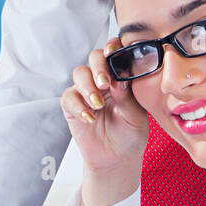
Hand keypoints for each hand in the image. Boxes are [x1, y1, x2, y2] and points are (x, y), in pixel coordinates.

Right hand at [61, 38, 149, 172]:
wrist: (118, 158)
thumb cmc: (131, 133)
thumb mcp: (136, 114)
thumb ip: (126, 95)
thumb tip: (118, 78)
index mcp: (120, 76)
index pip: (114, 53)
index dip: (112, 47)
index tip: (113, 51)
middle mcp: (101, 79)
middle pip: (94, 58)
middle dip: (98, 67)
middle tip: (105, 83)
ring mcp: (85, 92)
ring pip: (79, 74)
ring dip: (88, 86)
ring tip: (98, 104)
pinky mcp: (72, 106)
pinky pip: (69, 98)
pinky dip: (79, 106)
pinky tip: (90, 118)